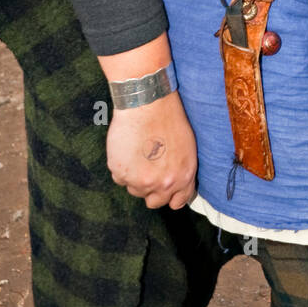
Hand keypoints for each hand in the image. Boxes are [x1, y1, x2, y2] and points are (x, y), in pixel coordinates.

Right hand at [107, 90, 197, 210]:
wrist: (148, 104)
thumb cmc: (168, 120)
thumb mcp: (187, 149)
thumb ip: (182, 172)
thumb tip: (175, 184)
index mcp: (183, 177)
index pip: (177, 201)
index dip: (170, 195)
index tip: (164, 188)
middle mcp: (164, 184)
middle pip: (154, 202)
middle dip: (151, 190)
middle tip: (148, 170)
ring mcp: (141, 181)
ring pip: (135, 190)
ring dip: (135, 178)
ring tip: (138, 154)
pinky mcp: (122, 174)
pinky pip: (120, 179)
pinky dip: (122, 168)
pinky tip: (127, 150)